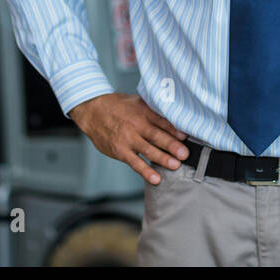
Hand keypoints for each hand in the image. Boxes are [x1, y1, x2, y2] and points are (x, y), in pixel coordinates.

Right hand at [69, 93, 188, 184]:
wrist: (92, 111)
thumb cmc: (118, 107)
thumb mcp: (137, 101)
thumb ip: (154, 108)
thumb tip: (177, 114)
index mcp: (143, 111)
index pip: (161, 120)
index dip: (174, 129)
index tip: (186, 136)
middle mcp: (136, 125)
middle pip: (156, 136)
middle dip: (172, 145)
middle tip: (185, 154)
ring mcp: (127, 139)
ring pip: (148, 150)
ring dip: (162, 159)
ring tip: (175, 165)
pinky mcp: (120, 151)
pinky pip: (135, 163)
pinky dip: (145, 171)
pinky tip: (156, 178)